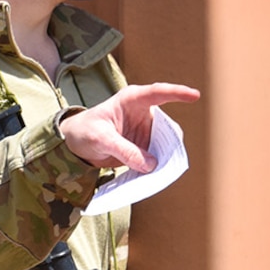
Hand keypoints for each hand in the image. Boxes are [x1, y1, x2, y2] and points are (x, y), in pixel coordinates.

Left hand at [60, 83, 198, 172]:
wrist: (74, 143)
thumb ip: (124, 150)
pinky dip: (157, 166)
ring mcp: (145, 131)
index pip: (158, 93)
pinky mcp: (143, 147)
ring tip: (160, 172)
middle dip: (171, 141)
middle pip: (167, 125)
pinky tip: (153, 177)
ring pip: (165, 144)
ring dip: (165, 157)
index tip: (195, 96)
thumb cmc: (84, 130)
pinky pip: (156, 156)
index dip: (177, 93)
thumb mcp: (101, 139)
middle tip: (168, 159)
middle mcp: (144, 114)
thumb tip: (151, 165)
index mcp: (132, 100)